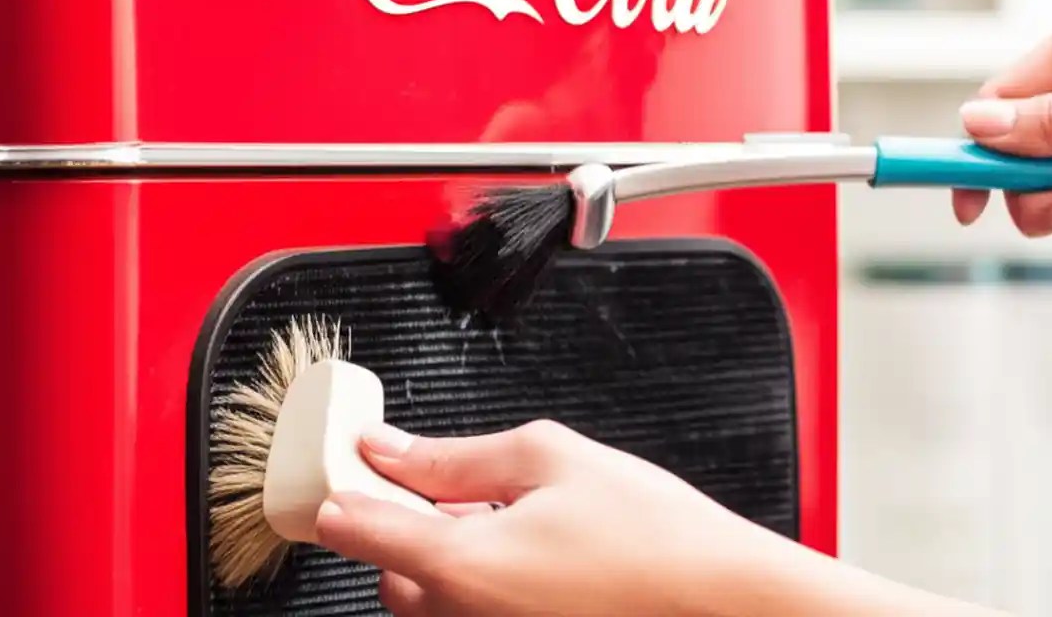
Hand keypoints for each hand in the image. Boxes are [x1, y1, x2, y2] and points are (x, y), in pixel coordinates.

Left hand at [313, 420, 1008, 616]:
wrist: (722, 597)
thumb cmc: (654, 533)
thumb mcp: (548, 457)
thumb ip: (454, 457)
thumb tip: (394, 450)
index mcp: (460, 565)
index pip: (356, 528)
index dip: (334, 491)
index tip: (329, 470)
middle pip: (389, 572)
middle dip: (406, 526)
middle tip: (452, 487)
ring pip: (430, 598)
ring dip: (444, 556)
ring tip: (507, 517)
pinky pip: (471, 614)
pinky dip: (479, 581)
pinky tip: (531, 550)